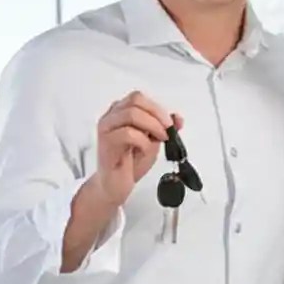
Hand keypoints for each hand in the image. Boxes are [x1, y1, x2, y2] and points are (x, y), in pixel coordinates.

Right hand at [91, 90, 182, 207]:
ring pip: (131, 113)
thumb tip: (177, 118)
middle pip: (135, 100)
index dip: (157, 108)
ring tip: (158, 140)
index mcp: (120, 112)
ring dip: (152, 126)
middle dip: (156, 115)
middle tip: (166, 131)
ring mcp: (106, 128)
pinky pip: (127, 133)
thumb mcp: (152, 142)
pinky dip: (142, 141)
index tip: (170, 123)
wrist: (115, 186)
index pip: (139, 98)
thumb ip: (163, 128)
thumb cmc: (129, 164)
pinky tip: (144, 150)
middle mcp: (111, 117)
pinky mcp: (106, 142)